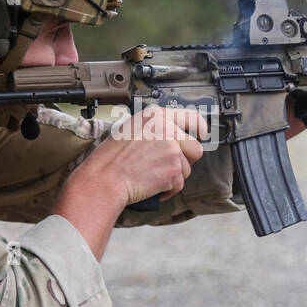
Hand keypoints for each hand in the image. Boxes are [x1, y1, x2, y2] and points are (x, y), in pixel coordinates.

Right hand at [68, 106, 207, 206]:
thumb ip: (154, 129)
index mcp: (155, 116)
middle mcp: (166, 129)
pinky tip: (151, 186)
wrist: (105, 179)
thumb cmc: (110, 159)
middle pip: (195, 147)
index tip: (201, 135)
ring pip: (187, 168)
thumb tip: (171, 136)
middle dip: (185, 160)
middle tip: (166, 166)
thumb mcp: (131, 130)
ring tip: (151, 176)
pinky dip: (167, 190)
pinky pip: (179, 184)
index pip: (191, 117)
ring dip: (173, 176)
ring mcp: (172, 149)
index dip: (200, 129)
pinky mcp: (174, 169)